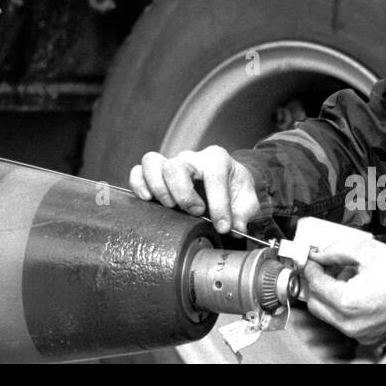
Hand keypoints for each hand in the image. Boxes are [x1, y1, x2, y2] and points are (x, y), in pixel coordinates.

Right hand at [128, 146, 259, 233]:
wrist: (224, 184)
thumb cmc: (234, 190)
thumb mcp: (248, 201)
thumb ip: (245, 213)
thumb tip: (237, 228)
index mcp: (217, 159)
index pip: (214, 175)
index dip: (219, 204)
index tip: (223, 227)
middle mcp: (191, 158)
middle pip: (176, 167)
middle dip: (184, 195)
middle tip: (196, 213)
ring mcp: (171, 164)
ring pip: (152, 162)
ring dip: (158, 188)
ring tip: (170, 207)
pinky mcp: (156, 175)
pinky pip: (138, 171)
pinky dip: (139, 185)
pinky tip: (148, 200)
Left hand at [300, 230, 385, 344]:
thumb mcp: (368, 251)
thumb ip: (337, 251)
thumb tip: (320, 253)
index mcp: (347, 303)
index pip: (315, 284)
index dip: (310, 267)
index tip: (311, 257)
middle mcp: (352, 324)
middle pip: (316, 304)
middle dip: (316, 283)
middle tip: (322, 265)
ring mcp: (363, 333)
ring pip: (330, 315)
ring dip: (330, 294)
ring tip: (344, 273)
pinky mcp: (373, 336)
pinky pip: (348, 322)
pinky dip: (345, 306)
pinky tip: (357, 287)